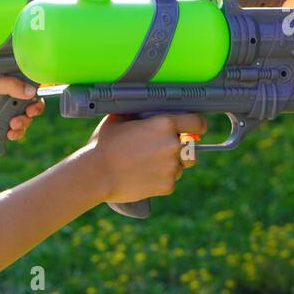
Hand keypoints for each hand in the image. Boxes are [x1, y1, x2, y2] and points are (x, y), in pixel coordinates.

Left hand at [0, 75, 45, 140]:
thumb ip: (7, 84)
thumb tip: (31, 91)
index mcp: (1, 81)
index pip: (25, 86)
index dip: (33, 96)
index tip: (33, 103)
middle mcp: (1, 96)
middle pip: (26, 105)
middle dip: (29, 113)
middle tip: (25, 116)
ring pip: (20, 120)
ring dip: (22, 125)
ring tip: (13, 127)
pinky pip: (10, 131)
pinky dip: (14, 134)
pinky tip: (9, 135)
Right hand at [84, 112, 206, 204]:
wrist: (95, 174)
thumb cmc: (103, 145)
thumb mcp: (118, 119)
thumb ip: (137, 114)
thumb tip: (141, 108)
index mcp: (164, 124)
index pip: (197, 122)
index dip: (198, 126)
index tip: (197, 130)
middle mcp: (173, 144)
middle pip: (192, 149)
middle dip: (182, 150)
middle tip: (163, 152)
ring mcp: (172, 167)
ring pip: (181, 167)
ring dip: (171, 166)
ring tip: (148, 166)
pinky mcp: (167, 185)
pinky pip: (171, 182)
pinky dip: (161, 181)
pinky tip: (143, 177)